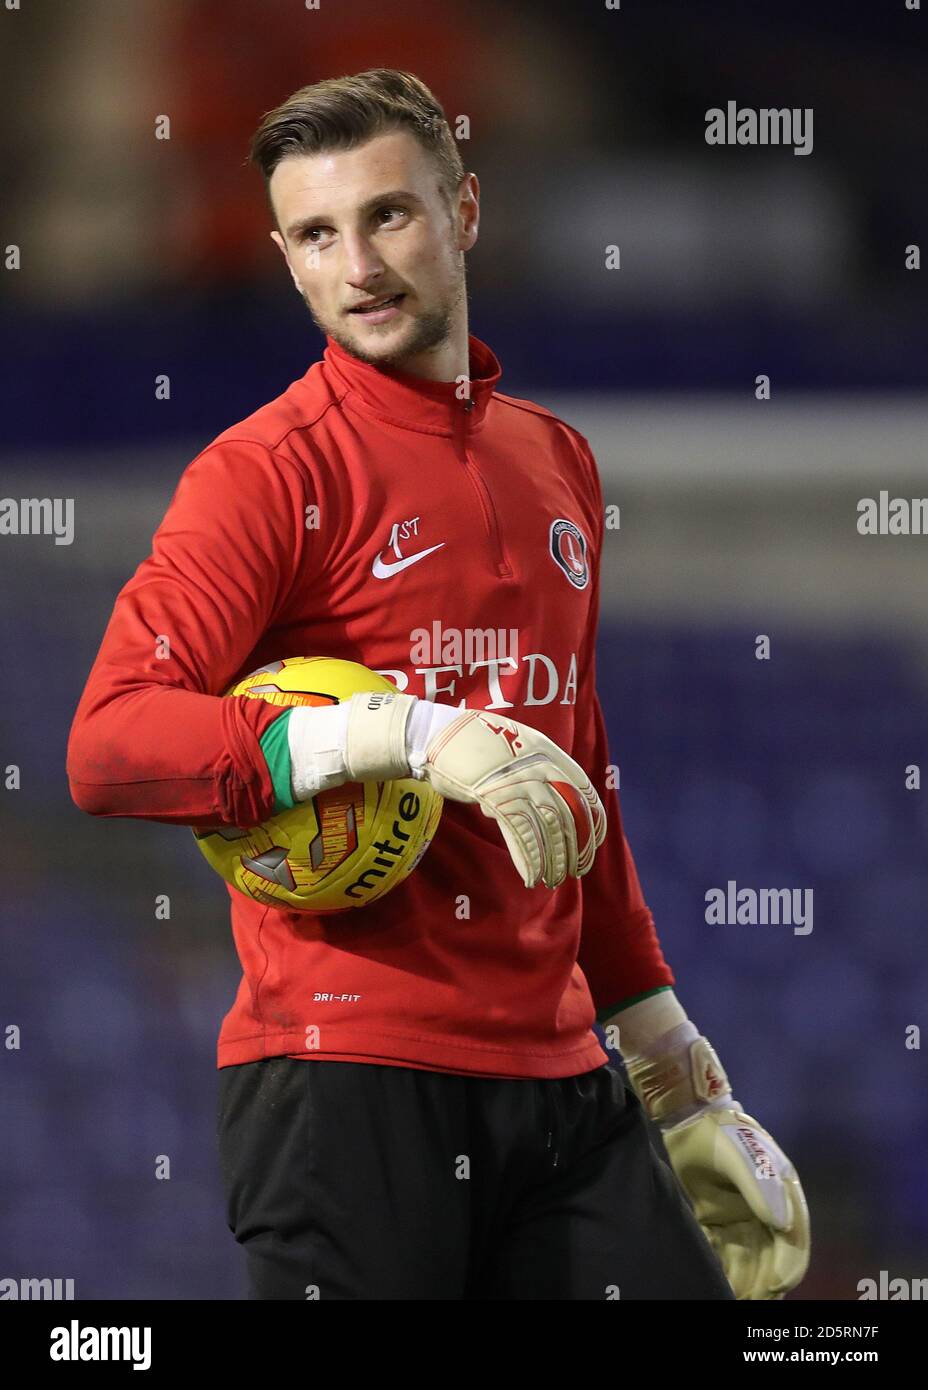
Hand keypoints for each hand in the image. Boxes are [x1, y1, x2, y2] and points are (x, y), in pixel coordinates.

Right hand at [414, 707, 606, 888]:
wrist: (436, 734)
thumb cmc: (471, 741)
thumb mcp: (513, 744)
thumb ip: (533, 769)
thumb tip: (540, 801)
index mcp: (548, 752)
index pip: (583, 791)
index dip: (593, 821)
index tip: (594, 843)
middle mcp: (540, 767)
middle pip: (570, 816)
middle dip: (576, 848)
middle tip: (577, 870)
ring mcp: (519, 783)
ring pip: (548, 830)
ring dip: (554, 861)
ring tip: (554, 880)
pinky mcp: (497, 799)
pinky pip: (521, 837)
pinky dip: (529, 861)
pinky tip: (532, 877)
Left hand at [661, 1099, 809, 1299]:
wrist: (688, 1118)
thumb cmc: (720, 1133)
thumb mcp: (740, 1157)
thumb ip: (759, 1189)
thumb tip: (783, 1227)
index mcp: (782, 1194)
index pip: (793, 1239)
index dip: (788, 1265)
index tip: (776, 1285)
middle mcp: (766, 1210)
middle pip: (773, 1255)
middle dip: (768, 1281)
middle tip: (756, 1302)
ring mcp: (742, 1216)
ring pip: (750, 1258)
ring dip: (748, 1280)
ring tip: (739, 1299)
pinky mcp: (717, 1219)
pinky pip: (725, 1251)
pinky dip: (726, 1269)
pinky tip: (721, 1284)